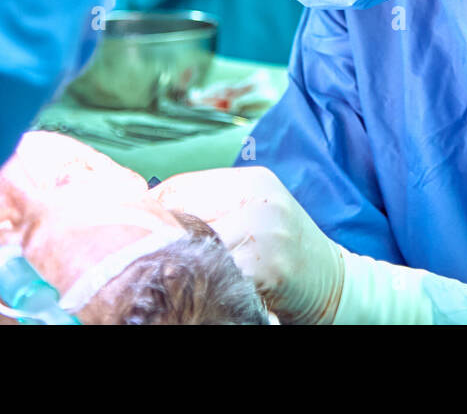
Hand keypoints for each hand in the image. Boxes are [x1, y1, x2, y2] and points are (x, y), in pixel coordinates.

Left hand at [151, 166, 344, 323]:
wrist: (332, 283)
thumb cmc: (284, 250)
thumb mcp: (254, 211)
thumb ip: (213, 204)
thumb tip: (146, 209)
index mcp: (251, 181)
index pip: (181, 185)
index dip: (153, 209)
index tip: (133, 226)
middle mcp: (259, 199)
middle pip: (184, 213)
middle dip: (163, 236)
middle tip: (150, 255)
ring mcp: (264, 231)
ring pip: (196, 245)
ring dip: (182, 261)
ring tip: (179, 272)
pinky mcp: (266, 266)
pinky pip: (216, 273)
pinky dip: (205, 281)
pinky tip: (205, 285)